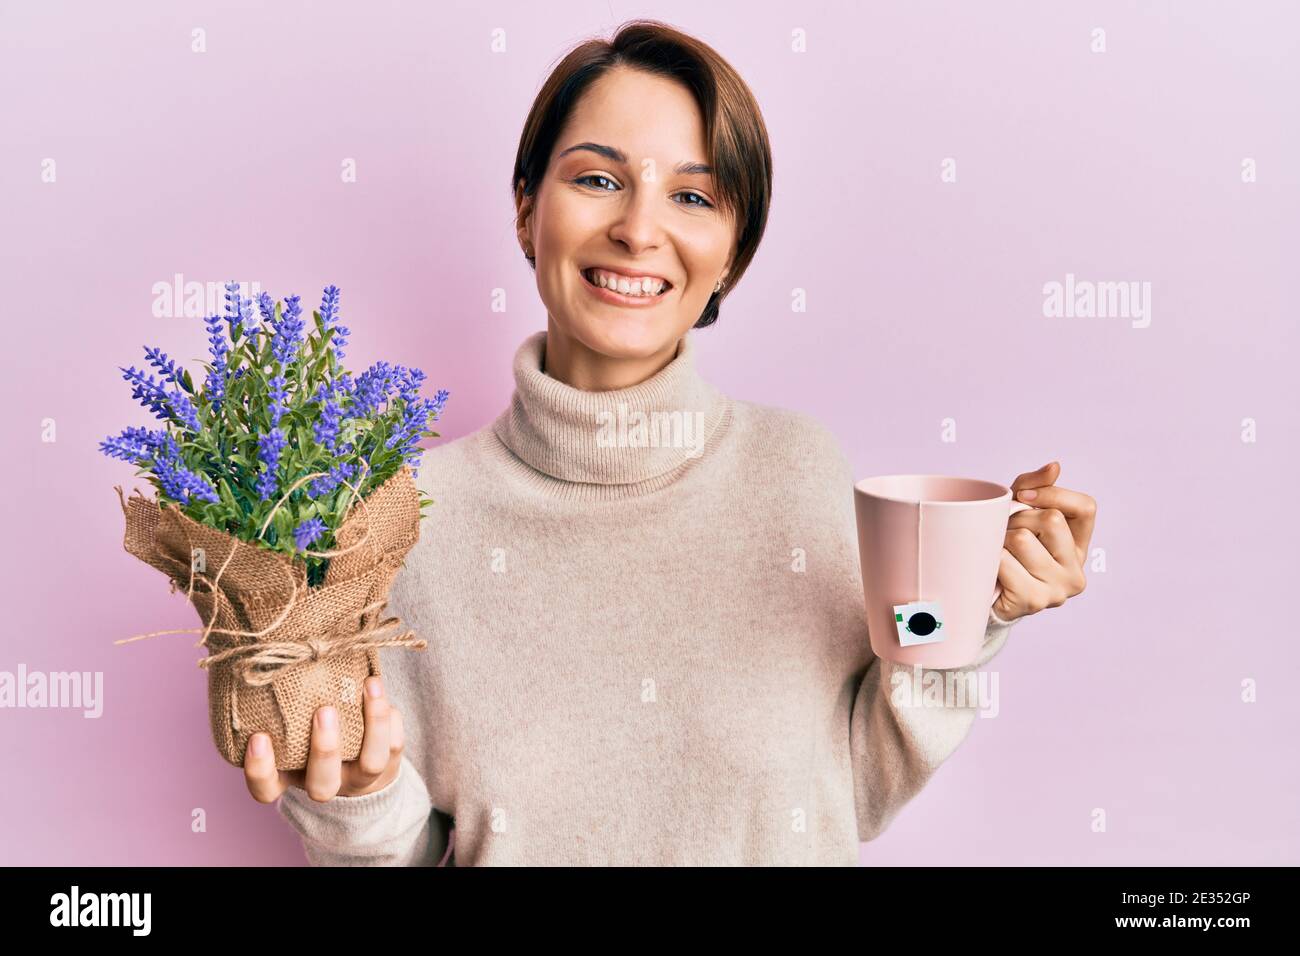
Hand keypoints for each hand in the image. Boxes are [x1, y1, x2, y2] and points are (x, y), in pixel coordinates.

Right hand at [243, 676, 404, 802]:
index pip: (266, 789)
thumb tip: (279, 656)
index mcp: (291, 778)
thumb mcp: (289, 727)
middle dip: (325, 748)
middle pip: (323, 785)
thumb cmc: (307, 733)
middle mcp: (325, 784)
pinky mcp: (388, 767)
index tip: (258, 737)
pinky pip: (395, 746)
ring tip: (370, 684)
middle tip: (324, 710)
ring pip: (371, 763)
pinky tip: (378, 689)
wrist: (355, 764)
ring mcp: (360, 779)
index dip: (259, 769)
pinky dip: (391, 718)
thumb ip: (281, 707)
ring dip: (374, 723)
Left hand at [992, 460, 1095, 622]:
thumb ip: (1034, 486)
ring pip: (1023, 539)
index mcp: (1079, 546)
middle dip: (1018, 519)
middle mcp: (1076, 570)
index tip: (1023, 495)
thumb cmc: (1003, 548)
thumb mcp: (1018, 511)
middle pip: (1051, 520)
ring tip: (996, 551)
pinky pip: (1003, 561)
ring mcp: (1058, 590)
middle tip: (1004, 533)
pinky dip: (989, 558)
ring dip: (999, 538)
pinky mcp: (1034, 601)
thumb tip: (1054, 467)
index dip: (1053, 494)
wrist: (979, 592)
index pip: (1086, 507)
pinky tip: (991, 568)